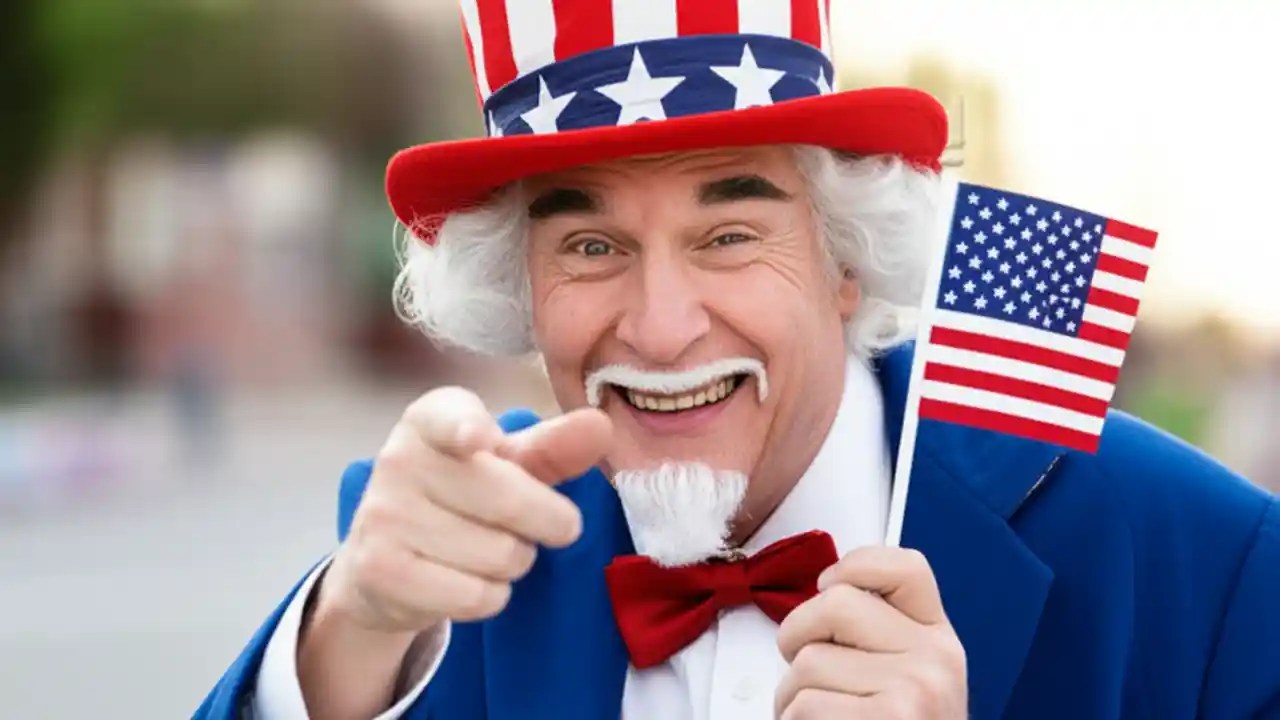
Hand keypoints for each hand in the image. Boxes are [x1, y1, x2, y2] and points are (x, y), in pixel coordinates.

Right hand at [319, 386, 612, 634]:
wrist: (385, 562)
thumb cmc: (463, 495)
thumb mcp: (508, 464)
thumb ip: (555, 446)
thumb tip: (602, 426)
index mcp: (431, 419)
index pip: (449, 416)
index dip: (468, 427)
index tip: (480, 439)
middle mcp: (399, 458)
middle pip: (511, 501)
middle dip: (546, 523)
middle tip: (533, 526)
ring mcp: (385, 515)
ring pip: (501, 555)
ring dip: (515, 562)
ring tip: (486, 549)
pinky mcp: (381, 570)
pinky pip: (476, 595)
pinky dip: (491, 595)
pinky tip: (466, 579)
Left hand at [774, 547, 966, 719]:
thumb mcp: (908, 681)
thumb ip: (879, 636)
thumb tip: (825, 589)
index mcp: (940, 640)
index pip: (905, 565)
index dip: (853, 566)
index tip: (828, 589)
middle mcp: (936, 659)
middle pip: (833, 603)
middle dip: (797, 638)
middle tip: (806, 677)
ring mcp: (914, 693)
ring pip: (807, 661)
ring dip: (789, 697)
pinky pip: (803, 706)